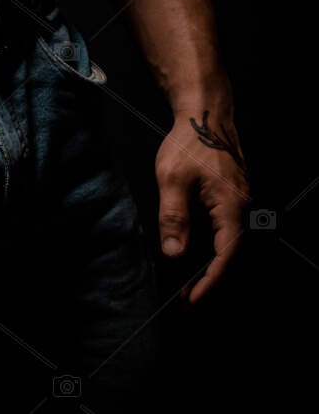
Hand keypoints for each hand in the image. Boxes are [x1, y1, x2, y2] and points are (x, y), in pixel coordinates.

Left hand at [155, 106, 249, 303]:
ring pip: (228, 244)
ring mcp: (238, 203)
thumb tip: (174, 254)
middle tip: (187, 300)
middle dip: (210, 280)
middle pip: (230, 255)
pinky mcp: (232, 198)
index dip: (210, 282)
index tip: (193, 300)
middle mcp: (241, 209)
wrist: (204, 113)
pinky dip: (212, 249)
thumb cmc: (190, 142)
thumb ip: (174, 218)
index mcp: (231, 208)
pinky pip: (225, 231)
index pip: (225, 257)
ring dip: (211, 266)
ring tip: (190, 284)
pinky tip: (196, 254)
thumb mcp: (173, 179)